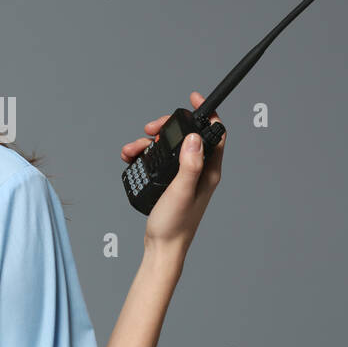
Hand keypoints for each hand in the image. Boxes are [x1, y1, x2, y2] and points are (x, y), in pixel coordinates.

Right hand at [120, 91, 225, 254]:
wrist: (162, 247)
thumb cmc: (175, 225)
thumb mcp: (181, 191)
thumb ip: (190, 164)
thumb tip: (195, 136)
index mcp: (209, 171)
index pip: (215, 133)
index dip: (207, 113)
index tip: (193, 98)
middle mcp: (199, 171)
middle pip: (187, 135)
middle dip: (167, 127)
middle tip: (150, 129)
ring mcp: (184, 176)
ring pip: (169, 147)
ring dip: (149, 143)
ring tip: (132, 150)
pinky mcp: (171, 182)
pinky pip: (159, 160)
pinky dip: (145, 155)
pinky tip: (132, 159)